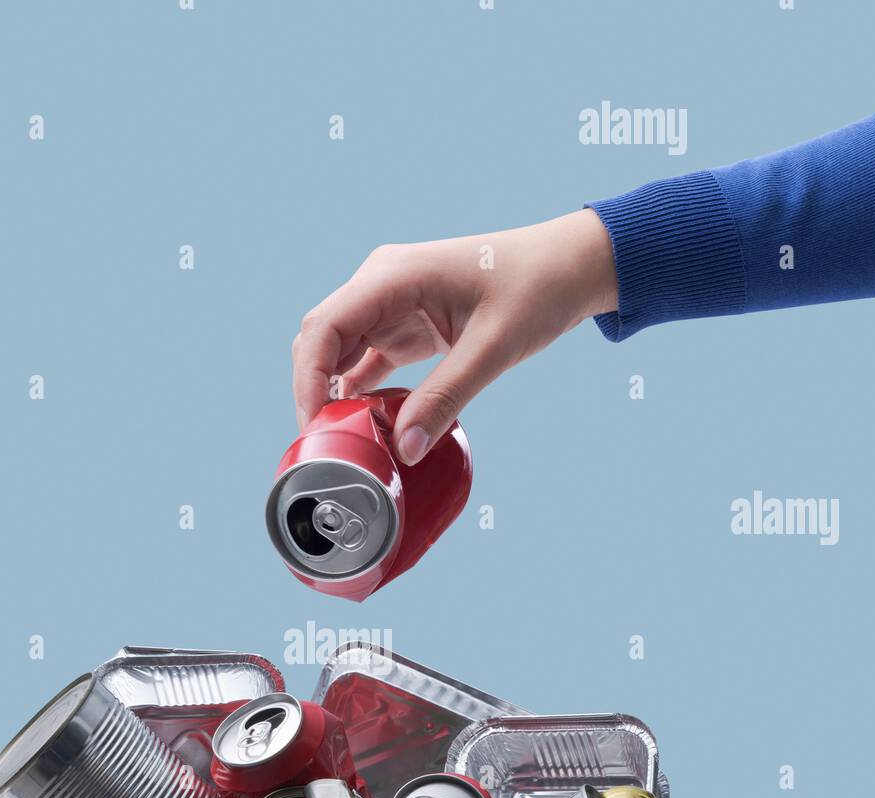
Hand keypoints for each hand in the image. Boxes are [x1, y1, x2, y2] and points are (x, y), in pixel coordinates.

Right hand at [291, 209, 617, 463]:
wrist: (566, 267)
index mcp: (393, 276)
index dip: (308, 379)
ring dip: (333, 395)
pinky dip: (358, 393)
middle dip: (313, 393)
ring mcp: (389, 305)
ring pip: (337, 352)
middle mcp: (381, 285)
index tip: (312, 425)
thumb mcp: (492, 349)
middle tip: (324, 446)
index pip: (324, 328)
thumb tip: (405, 451)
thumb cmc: (535, 289)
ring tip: (343, 443)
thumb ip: (446, 399)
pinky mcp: (403, 324)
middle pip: (321, 341)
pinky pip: (363, 361)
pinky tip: (365, 425)